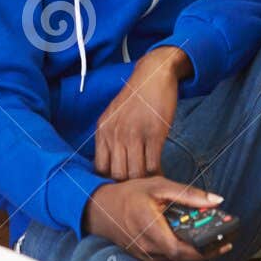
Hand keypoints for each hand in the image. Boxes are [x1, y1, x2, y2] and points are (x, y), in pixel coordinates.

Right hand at [83, 176, 227, 260]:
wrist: (101, 208)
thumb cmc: (129, 195)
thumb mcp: (159, 186)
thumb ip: (189, 194)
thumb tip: (216, 200)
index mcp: (151, 229)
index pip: (182, 249)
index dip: (205, 249)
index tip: (223, 243)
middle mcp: (147, 247)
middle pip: (183, 255)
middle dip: (206, 247)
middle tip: (223, 236)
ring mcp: (145, 255)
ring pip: (177, 257)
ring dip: (194, 247)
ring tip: (210, 233)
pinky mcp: (145, 257)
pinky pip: (168, 256)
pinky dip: (181, 247)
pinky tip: (189, 235)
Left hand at [94, 46, 187, 180]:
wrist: (153, 75)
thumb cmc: (135, 97)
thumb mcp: (113, 115)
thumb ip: (109, 138)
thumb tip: (108, 165)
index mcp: (103, 130)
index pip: (100, 168)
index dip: (110, 180)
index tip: (120, 182)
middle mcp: (116, 134)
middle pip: (118, 174)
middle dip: (128, 183)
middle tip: (137, 185)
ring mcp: (135, 134)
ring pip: (136, 173)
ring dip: (144, 180)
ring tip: (149, 181)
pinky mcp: (155, 134)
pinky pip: (153, 164)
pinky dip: (157, 173)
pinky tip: (159, 171)